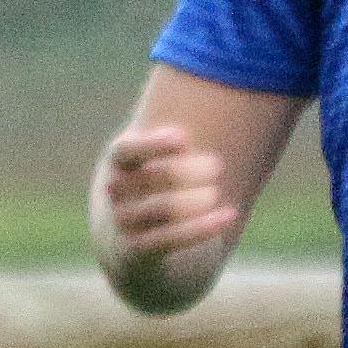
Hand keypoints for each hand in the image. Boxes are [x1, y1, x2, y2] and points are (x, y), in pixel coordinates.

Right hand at [94, 120, 245, 297]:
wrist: (134, 250)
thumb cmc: (156, 192)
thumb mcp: (159, 163)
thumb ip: (181, 141)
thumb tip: (231, 95)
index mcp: (119, 163)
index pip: (127, 150)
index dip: (152, 145)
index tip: (183, 138)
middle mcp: (115, 192)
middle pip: (150, 178)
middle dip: (185, 171)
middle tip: (218, 165)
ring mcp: (123, 223)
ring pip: (160, 208)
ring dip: (193, 201)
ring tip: (217, 193)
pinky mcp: (136, 252)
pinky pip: (168, 240)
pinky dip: (202, 227)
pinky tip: (229, 215)